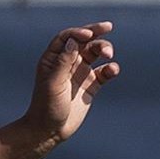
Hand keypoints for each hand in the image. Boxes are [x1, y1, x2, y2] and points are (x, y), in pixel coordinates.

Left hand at [17, 22, 120, 150]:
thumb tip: (74, 40)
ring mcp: (80, 73)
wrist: (49, 131)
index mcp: (53, 59)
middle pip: (84, 41)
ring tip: (109, 56)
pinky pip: (104, 72)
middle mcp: (67, 63)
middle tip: (108, 27)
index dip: (79, 32)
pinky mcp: (90, 86)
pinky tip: (112, 70)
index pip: (68, 37)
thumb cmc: (46, 107)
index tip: (89, 34)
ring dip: (104, 49)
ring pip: (95, 53)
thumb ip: (64, 61)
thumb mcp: (54, 83)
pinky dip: (110, 68)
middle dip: (96, 33)